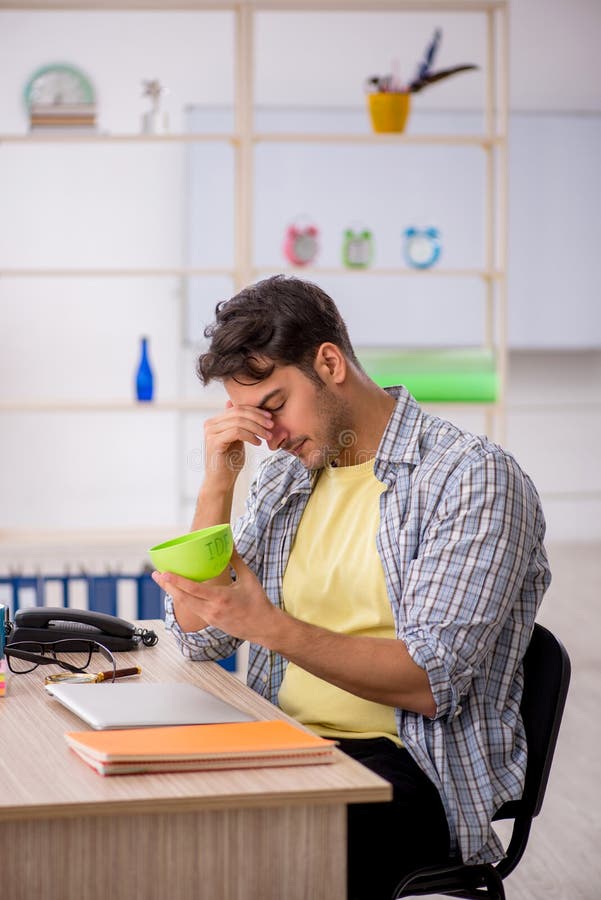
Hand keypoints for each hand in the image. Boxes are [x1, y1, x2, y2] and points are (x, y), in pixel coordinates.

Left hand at [153, 549, 279, 643]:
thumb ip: (236, 561)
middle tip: (156, 574)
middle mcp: (212, 610)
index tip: (164, 573)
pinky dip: (183, 599)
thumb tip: (229, 544)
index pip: (193, 590)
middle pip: (182, 599)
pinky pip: (192, 609)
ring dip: (172, 593)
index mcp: (221, 598)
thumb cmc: (258, 602)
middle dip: (167, 586)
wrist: (263, 627)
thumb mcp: (249, 578)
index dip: (177, 581)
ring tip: (163, 581)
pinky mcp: (210, 622)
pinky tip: (177, 592)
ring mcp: (209, 618)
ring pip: (185, 605)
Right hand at [204, 401, 272, 489]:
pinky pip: (237, 432)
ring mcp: (211, 433)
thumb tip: (241, 408)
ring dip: (257, 428)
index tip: (269, 417)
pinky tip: (258, 443)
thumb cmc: (230, 461)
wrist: (220, 482)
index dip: (255, 410)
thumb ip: (238, 425)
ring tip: (268, 436)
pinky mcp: (215, 442)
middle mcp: (210, 424)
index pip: (237, 408)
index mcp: (215, 421)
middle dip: (258, 417)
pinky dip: (250, 436)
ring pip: (239, 422)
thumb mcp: (236, 439)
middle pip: (238, 412)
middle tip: (271, 425)